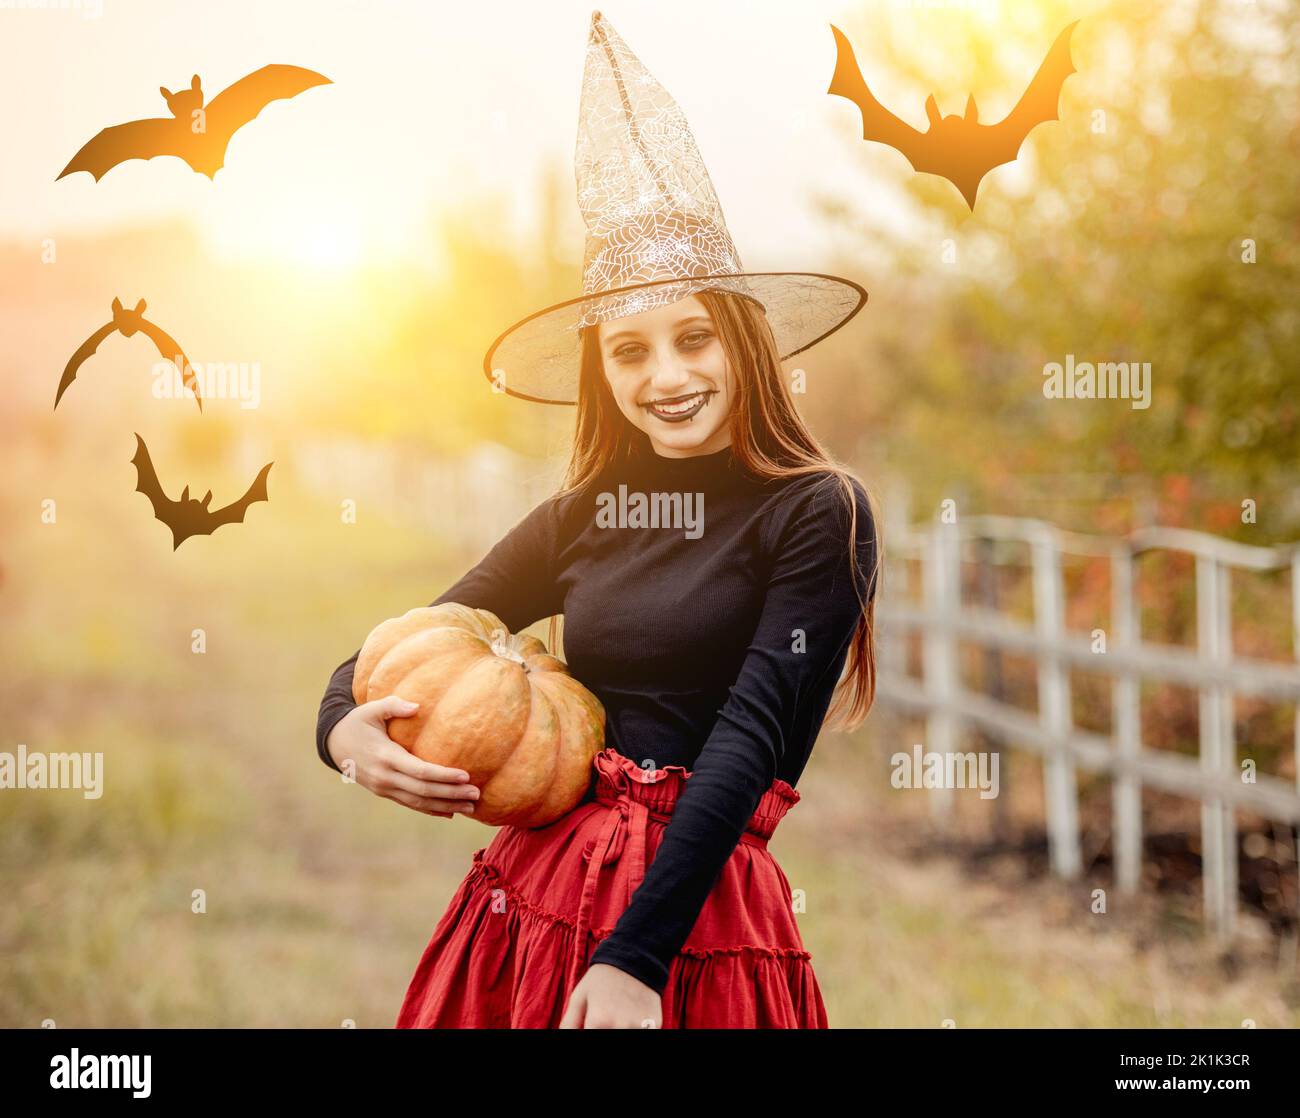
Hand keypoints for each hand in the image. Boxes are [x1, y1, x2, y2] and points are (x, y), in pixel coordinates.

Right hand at [325, 696, 479, 817]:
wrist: (333, 743)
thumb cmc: (357, 722)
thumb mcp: (371, 709)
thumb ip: (393, 706)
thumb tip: (416, 706)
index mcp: (385, 757)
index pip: (420, 771)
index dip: (444, 775)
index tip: (465, 775)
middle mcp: (385, 777)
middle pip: (423, 791)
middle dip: (451, 794)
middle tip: (477, 793)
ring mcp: (384, 788)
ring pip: (418, 802)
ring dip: (446, 805)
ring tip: (471, 806)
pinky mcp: (384, 792)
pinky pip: (410, 804)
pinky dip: (430, 809)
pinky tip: (450, 812)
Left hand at [559, 964, 661, 1028]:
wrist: (635, 957)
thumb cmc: (602, 979)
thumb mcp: (579, 997)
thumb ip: (568, 1024)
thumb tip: (563, 1037)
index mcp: (598, 1021)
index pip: (591, 1041)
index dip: (591, 1031)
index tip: (593, 1025)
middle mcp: (619, 1026)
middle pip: (609, 1038)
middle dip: (605, 1029)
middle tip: (605, 1019)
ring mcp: (639, 1026)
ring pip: (626, 1038)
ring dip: (620, 1029)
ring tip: (618, 1015)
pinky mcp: (655, 1024)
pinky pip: (643, 1034)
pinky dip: (635, 1029)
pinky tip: (631, 1017)